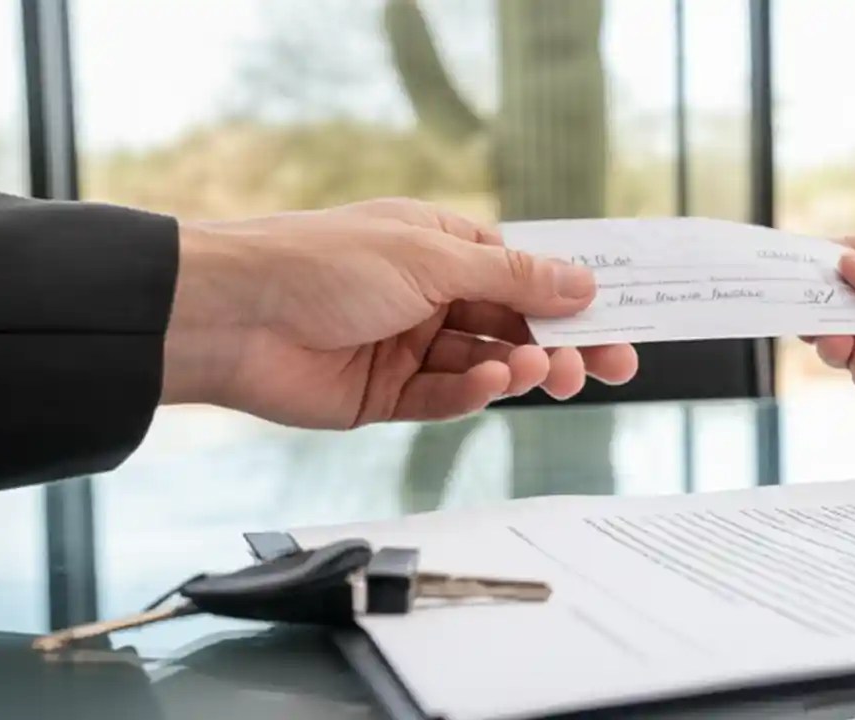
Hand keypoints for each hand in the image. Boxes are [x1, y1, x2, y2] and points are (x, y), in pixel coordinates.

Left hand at [161, 198, 637, 426]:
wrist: (231, 316)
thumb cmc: (324, 263)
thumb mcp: (432, 259)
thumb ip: (512, 278)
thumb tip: (582, 284)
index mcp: (442, 248)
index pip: (525, 276)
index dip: (574, 300)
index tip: (623, 322)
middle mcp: (430, 296)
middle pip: (516, 326)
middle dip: (564, 346)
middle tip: (611, 368)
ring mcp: (410, 346)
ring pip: (488, 364)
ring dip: (522, 369)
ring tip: (545, 372)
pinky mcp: (387, 395)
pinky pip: (445, 397)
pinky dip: (473, 393)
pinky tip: (490, 383)